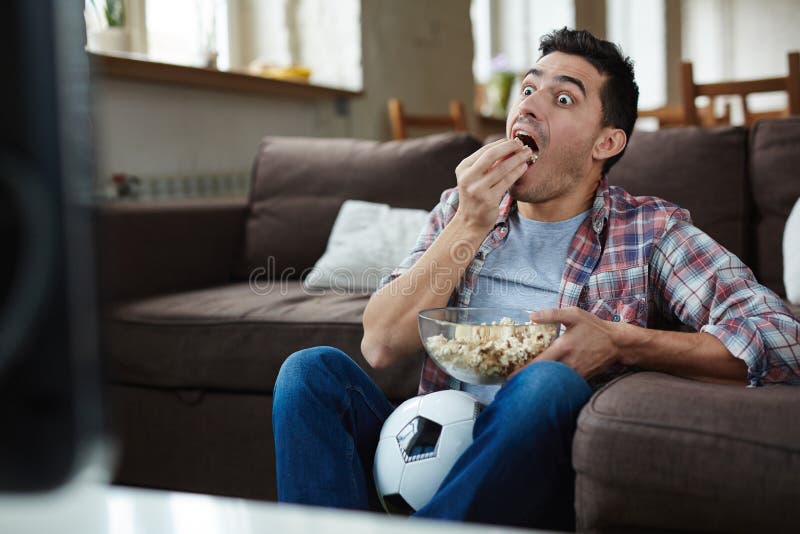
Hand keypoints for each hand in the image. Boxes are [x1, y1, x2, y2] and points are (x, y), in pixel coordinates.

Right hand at [453, 138, 531, 230]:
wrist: (470, 221)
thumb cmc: (476, 196)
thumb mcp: (473, 177)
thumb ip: (485, 163)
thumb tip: (508, 145)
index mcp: (463, 168)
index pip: (485, 150)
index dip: (501, 143)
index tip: (514, 141)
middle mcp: (468, 177)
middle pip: (491, 155)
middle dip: (509, 147)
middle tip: (522, 144)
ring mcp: (477, 189)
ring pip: (501, 168)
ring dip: (517, 158)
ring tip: (528, 153)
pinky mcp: (488, 199)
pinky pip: (506, 181)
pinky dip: (517, 172)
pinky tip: (524, 167)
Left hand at [510, 307, 624, 379]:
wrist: (617, 343)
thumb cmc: (593, 327)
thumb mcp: (574, 315)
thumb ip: (552, 314)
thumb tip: (531, 315)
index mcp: (562, 348)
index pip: (539, 363)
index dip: (523, 371)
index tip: (511, 378)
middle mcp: (568, 364)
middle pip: (544, 377)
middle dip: (529, 381)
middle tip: (515, 383)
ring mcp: (576, 374)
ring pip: (554, 383)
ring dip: (541, 384)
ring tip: (528, 384)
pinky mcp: (582, 379)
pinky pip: (565, 384)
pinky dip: (555, 384)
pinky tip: (547, 382)